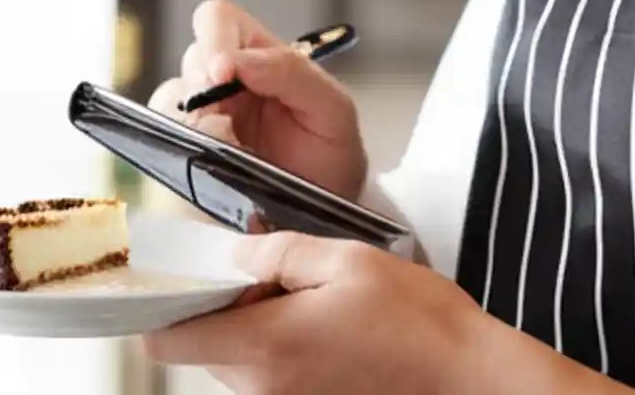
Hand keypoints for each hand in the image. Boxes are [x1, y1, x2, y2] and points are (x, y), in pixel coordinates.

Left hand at [144, 233, 634, 394]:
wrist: (470, 379)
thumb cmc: (419, 323)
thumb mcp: (346, 259)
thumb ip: (276, 252)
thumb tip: (233, 253)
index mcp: (265, 346)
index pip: (167, 342)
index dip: (163, 306)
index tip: (178, 276)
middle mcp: (264, 388)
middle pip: (203, 348)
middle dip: (222, 309)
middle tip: (268, 274)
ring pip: (238, 362)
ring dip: (255, 328)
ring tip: (308, 298)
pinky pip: (271, 377)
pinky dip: (281, 349)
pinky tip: (326, 325)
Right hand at [149, 0, 366, 199]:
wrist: (326, 214)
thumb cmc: (330, 152)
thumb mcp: (332, 109)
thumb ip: (292, 73)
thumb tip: (234, 61)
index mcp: (257, 55)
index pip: (217, 20)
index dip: (213, 40)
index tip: (221, 75)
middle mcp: (222, 80)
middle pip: (189, 62)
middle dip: (202, 90)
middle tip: (225, 123)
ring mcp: (201, 117)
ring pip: (168, 103)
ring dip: (193, 126)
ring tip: (231, 152)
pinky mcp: (186, 154)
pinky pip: (162, 143)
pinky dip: (184, 155)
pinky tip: (216, 171)